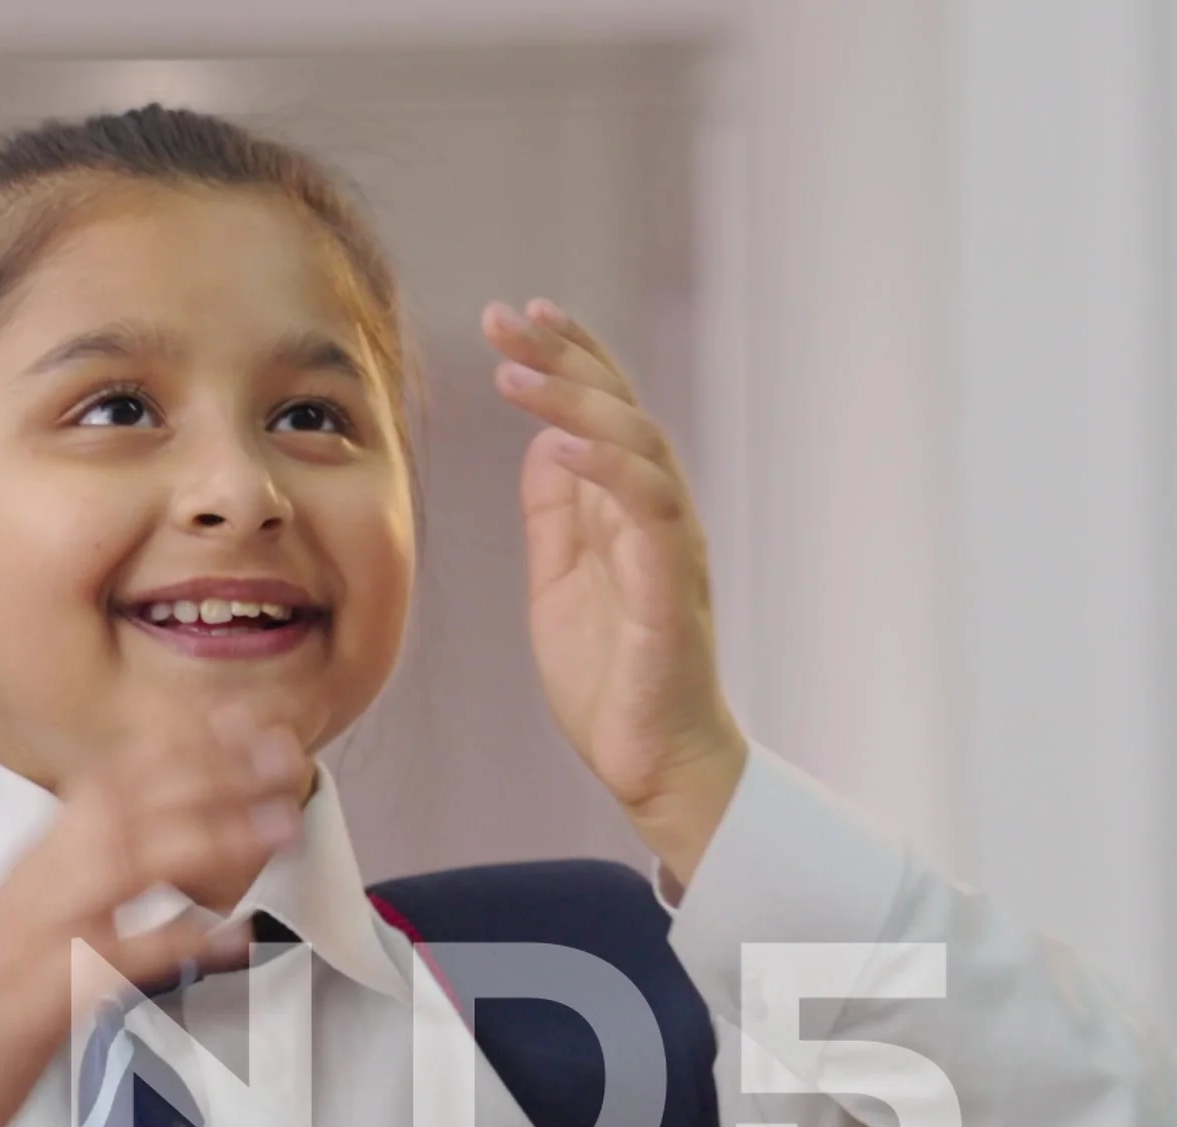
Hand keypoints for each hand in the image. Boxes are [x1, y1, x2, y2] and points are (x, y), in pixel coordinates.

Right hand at [0, 702, 305, 1126]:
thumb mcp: (16, 933)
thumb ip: (68, 892)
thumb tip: (132, 860)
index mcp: (27, 872)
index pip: (103, 785)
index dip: (173, 748)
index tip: (235, 721)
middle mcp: (31, 890)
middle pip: (124, 807)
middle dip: (207, 772)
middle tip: (281, 755)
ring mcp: (37, 939)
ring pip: (126, 863)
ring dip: (209, 835)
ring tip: (280, 823)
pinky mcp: (47, 999)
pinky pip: (123, 960)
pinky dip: (181, 941)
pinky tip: (236, 934)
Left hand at [485, 297, 748, 884]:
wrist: (653, 762)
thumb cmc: (613, 678)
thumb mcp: (559, 581)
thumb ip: (556, 513)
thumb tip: (542, 444)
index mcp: (628, 509)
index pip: (604, 411)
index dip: (568, 356)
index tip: (517, 314)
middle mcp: (658, 514)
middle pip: (622, 407)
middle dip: (565, 353)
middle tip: (505, 315)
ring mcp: (670, 547)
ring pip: (640, 444)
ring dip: (578, 400)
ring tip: (515, 371)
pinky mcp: (671, 589)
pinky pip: (649, 512)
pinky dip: (608, 470)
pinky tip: (561, 443)